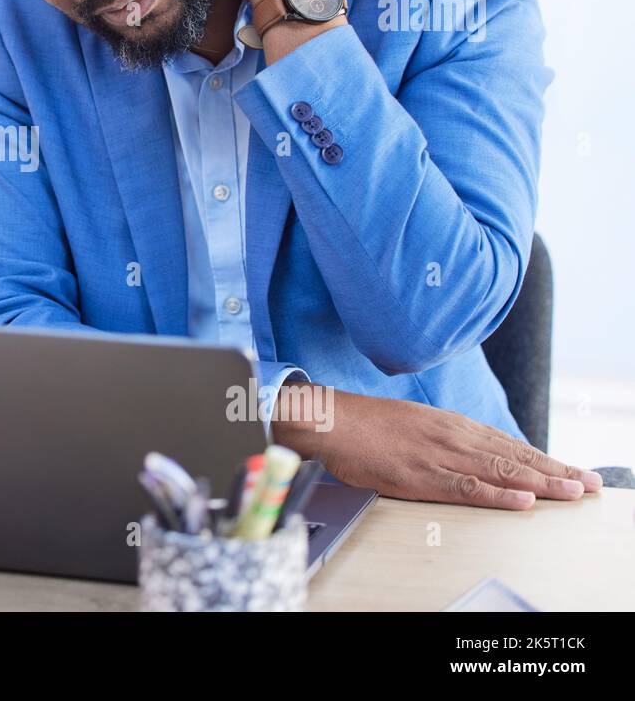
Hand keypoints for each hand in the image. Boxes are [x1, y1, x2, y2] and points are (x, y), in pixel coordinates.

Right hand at [271, 385, 602, 508]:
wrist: (332, 421)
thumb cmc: (366, 424)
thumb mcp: (413, 422)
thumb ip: (443, 436)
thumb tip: (467, 450)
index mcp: (451, 424)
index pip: (508, 443)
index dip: (542, 458)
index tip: (572, 469)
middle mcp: (453, 436)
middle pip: (513, 456)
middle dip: (555, 471)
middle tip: (590, 484)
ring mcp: (439, 455)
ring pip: (500, 471)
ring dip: (540, 483)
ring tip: (573, 493)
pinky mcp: (422, 474)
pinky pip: (467, 487)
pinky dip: (498, 495)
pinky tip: (523, 501)